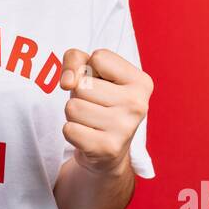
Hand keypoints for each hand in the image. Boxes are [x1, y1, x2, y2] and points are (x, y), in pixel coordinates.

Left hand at [59, 48, 152, 175]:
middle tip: (94, 106)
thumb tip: (68, 82)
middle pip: (82, 85)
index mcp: (141, 82)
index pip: (99, 58)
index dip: (90, 69)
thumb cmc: (98, 102)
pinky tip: (87, 135)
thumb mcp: (90, 71)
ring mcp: (125, 128)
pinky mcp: (108, 148)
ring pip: (73, 107)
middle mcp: (138, 104)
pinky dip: (71, 131)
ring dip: (74, 114)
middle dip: (79, 94)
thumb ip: (75, 59)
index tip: (102, 83)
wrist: (107, 151)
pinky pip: (69, 129)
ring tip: (90, 120)